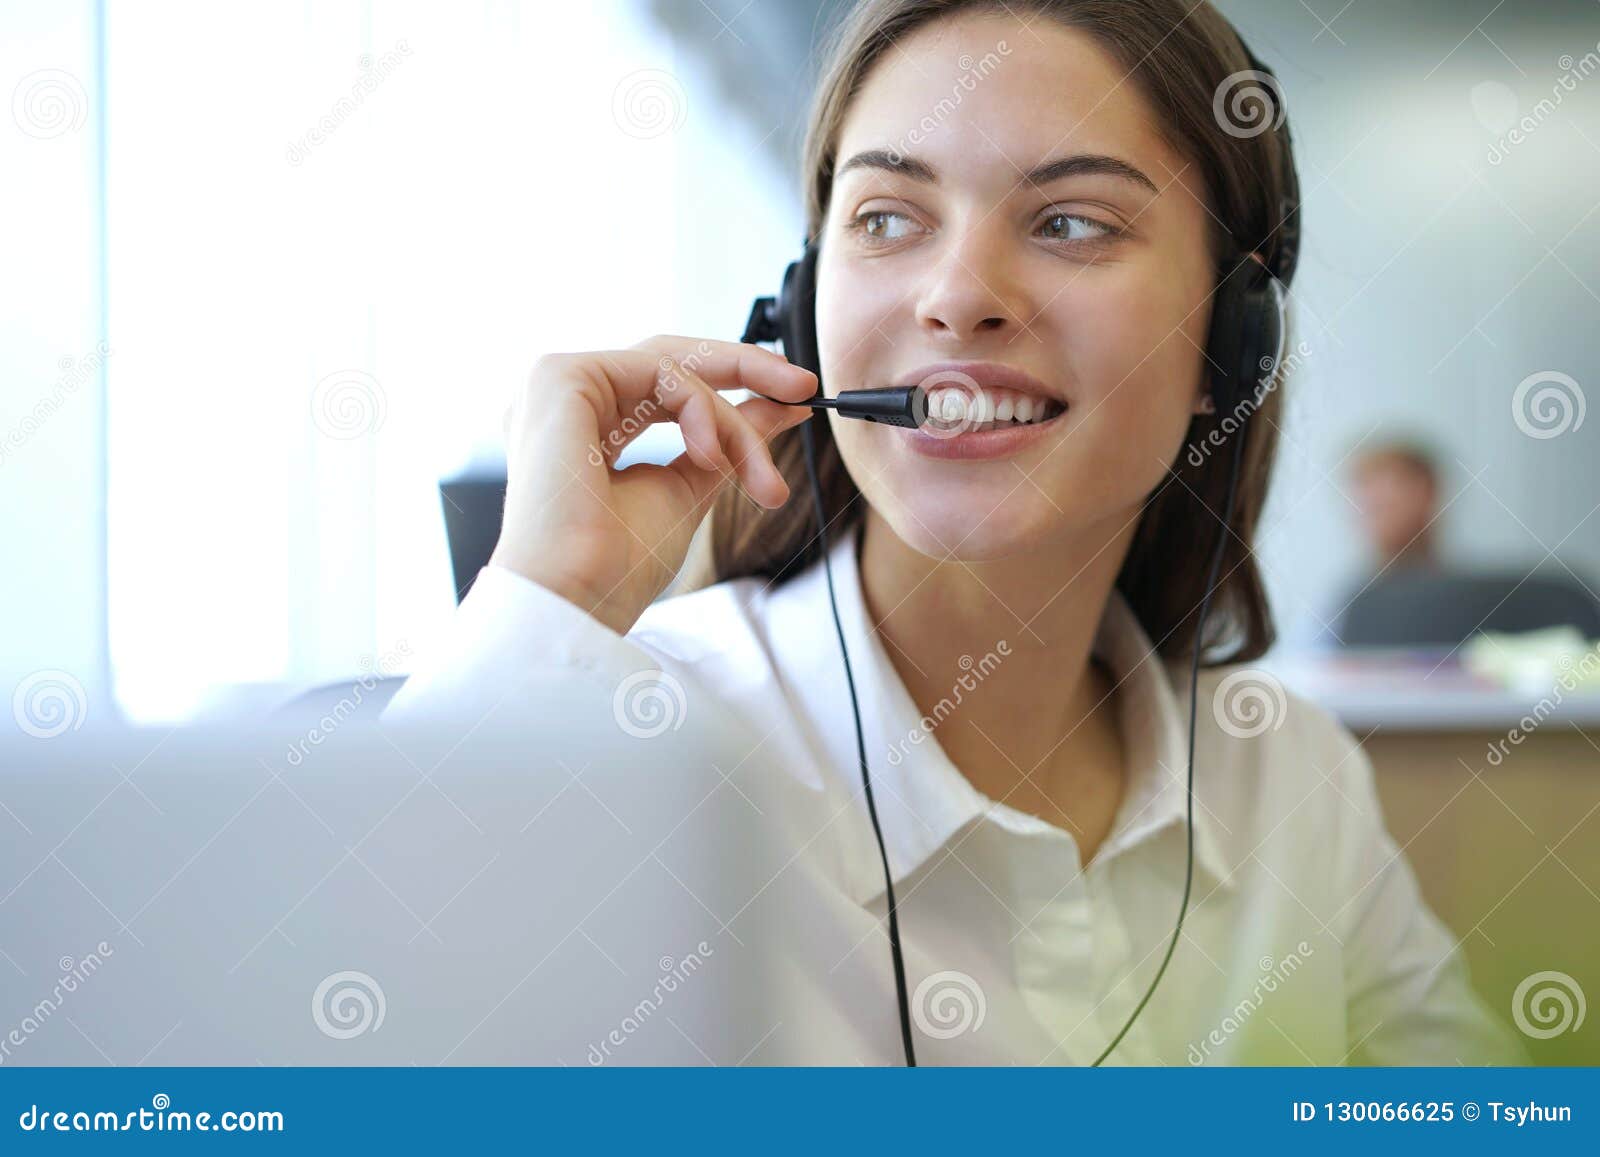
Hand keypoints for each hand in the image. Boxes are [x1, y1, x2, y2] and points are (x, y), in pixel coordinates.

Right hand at [488, 335, 817, 634]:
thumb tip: (780, 405)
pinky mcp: (561, 376)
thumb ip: (729, 439)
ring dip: (730, 418)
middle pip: (670, 359)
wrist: (577, 598)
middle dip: (745, 368)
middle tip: (803, 388)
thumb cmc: (617, 566)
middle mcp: (568, 402)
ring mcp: (559, 386)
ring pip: (673, 368)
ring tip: (757, 475)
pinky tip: (712, 458)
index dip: (731, 388)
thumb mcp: (693, 486)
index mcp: (586, 429)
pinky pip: (660, 371)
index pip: (665, 386)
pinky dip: (701, 409)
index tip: (795, 403)